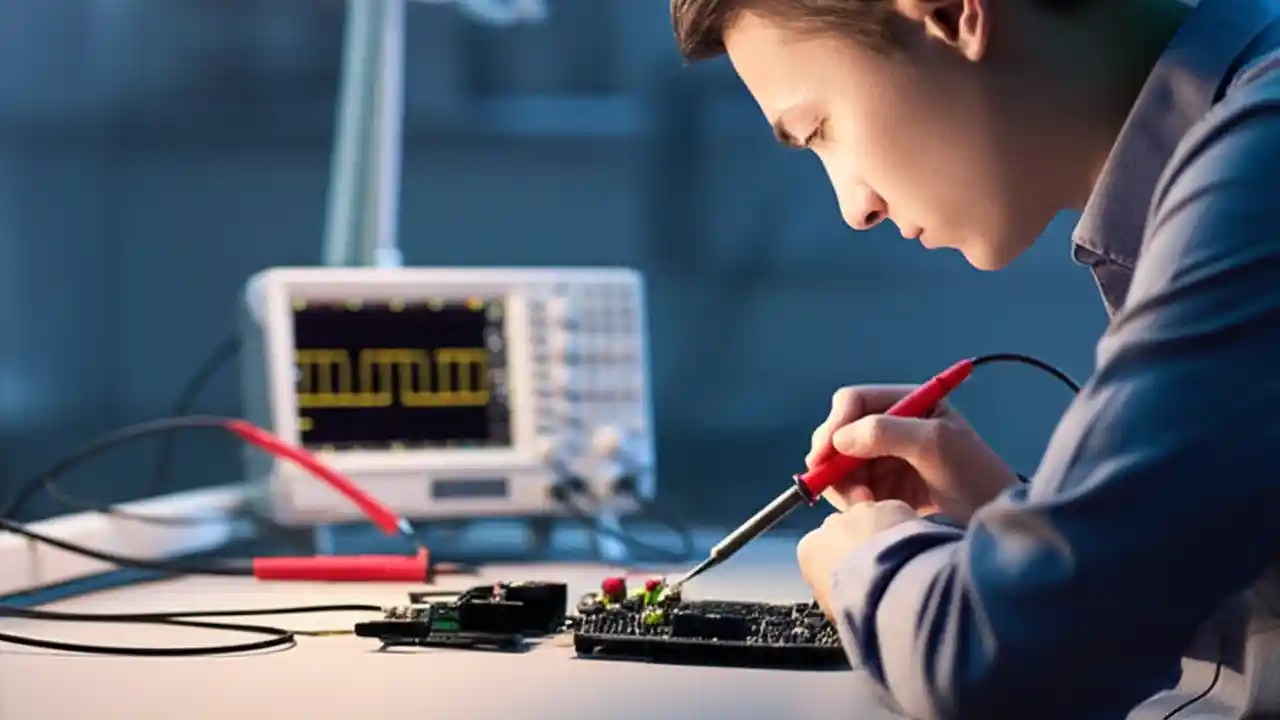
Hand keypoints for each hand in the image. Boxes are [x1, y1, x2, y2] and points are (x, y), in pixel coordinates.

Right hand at [797, 501, 917, 617]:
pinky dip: (906, 529)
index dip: (837, 566)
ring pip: (872, 518)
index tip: (852, 581)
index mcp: (809, 549)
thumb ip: (834, 592)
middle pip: (843, 530)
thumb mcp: (833, 607)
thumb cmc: (854, 605)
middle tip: (878, 570)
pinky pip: (898, 516)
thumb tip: (846, 598)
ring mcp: (861, 511)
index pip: (819, 552)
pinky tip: (916, 551)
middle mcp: (830, 524)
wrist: (885, 590)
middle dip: (859, 544)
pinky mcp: (891, 506)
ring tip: (902, 562)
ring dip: (883, 534)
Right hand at [806, 385, 1018, 523]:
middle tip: (844, 491)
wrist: (995, 527)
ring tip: (867, 507)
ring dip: (843, 486)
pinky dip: (852, 502)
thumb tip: (839, 439)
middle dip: (834, 462)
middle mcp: (892, 427)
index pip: (853, 402)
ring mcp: (886, 460)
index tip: (822, 457)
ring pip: (839, 466)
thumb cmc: (974, 478)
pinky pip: (850, 491)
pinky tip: (872, 512)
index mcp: (908, 404)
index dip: (834, 425)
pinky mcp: (884, 491)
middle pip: (839, 434)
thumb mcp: (935, 444)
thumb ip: (886, 431)